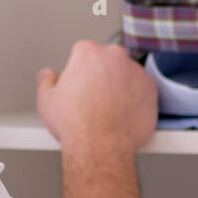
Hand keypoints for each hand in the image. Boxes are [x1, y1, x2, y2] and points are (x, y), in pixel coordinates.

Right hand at [36, 40, 156, 156]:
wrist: (100, 146)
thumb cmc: (75, 123)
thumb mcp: (46, 100)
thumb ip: (46, 81)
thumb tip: (47, 75)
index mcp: (88, 53)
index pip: (83, 51)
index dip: (79, 68)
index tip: (78, 83)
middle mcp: (115, 56)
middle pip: (108, 59)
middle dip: (101, 73)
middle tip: (93, 95)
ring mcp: (136, 72)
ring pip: (127, 74)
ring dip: (120, 85)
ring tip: (108, 108)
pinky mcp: (151, 89)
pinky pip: (143, 90)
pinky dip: (135, 99)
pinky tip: (122, 114)